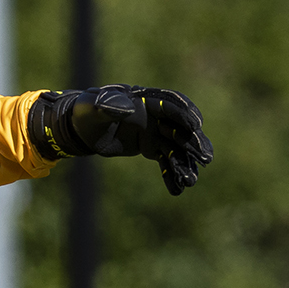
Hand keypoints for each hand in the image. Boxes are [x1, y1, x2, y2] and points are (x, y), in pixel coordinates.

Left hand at [28, 84, 212, 194]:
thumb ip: (109, 106)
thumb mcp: (93, 108)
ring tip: (191, 182)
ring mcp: (155, 131)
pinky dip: (171, 174)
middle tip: (206, 158)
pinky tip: (178, 188)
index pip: (170, 103)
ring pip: (176, 147)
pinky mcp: (151, 147)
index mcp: (144, 99)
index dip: (183, 113)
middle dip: (193, 143)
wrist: (82, 128)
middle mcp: (155, 115)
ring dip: (185, 163)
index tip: (196, 124)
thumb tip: (128, 108)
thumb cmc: (87, 112)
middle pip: (179, 128)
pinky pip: (165, 160)